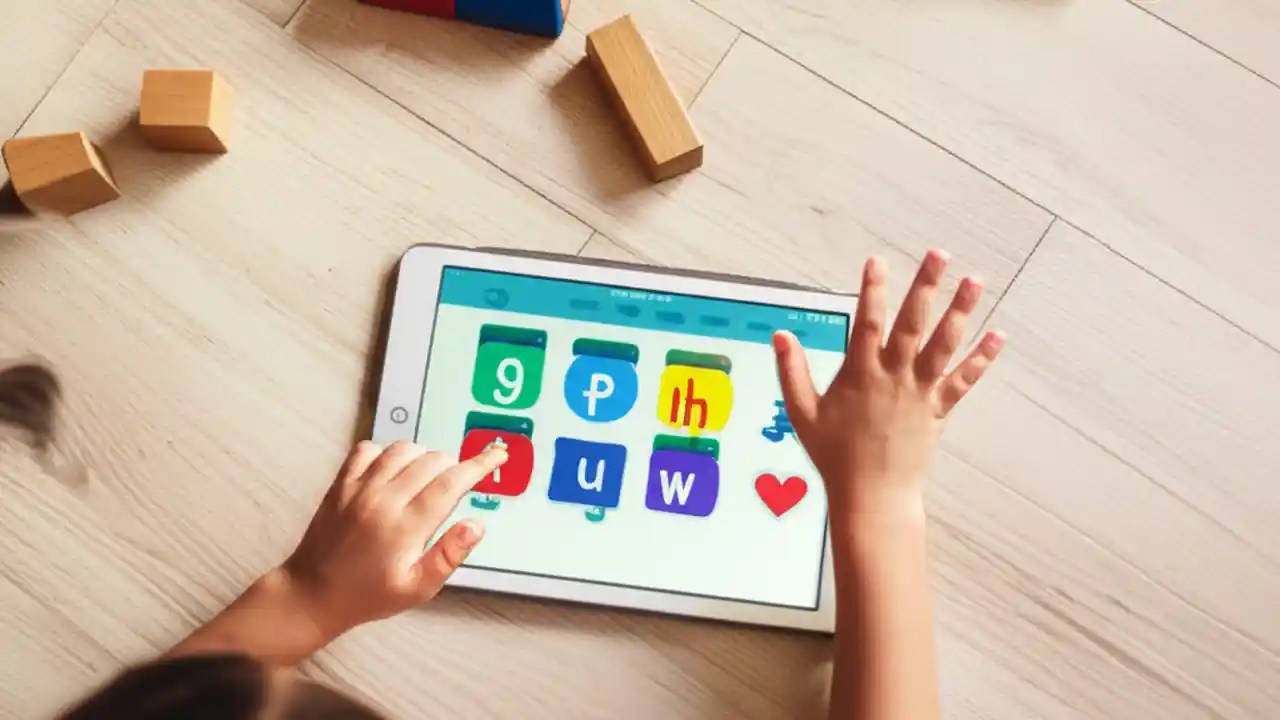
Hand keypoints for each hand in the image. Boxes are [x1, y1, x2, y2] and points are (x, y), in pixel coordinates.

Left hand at [280, 440, 507, 637]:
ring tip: (427, 477)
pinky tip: (393, 471)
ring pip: (403, 449)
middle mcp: (383, 501)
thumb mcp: (418, 588)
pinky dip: (387, 452)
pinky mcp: (341, 484)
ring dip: (424, 456)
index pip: (452, 483)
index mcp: (406, 527)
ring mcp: (359, 489)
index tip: (496, 455)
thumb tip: (476, 526)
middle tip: (457, 482)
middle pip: (432, 461)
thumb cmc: (368, 595)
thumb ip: (449, 555)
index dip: (479, 465)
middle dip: (454, 465)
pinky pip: (368, 449)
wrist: (313, 594)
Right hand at [772, 250, 1003, 525]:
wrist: (872, 495)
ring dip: (961, 310)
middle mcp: (894, 377)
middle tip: (939, 254)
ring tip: (975, 280)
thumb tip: (780, 335)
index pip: (867, 321)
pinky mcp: (939, 410)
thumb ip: (791, 372)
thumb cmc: (834, 455)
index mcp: (860, 374)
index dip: (872, 289)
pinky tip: (998, 335)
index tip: (877, 260)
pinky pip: (964, 380)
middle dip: (926, 286)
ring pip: (944, 344)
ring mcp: (920, 392)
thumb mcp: (802, 413)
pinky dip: (982, 359)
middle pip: (912, 323)